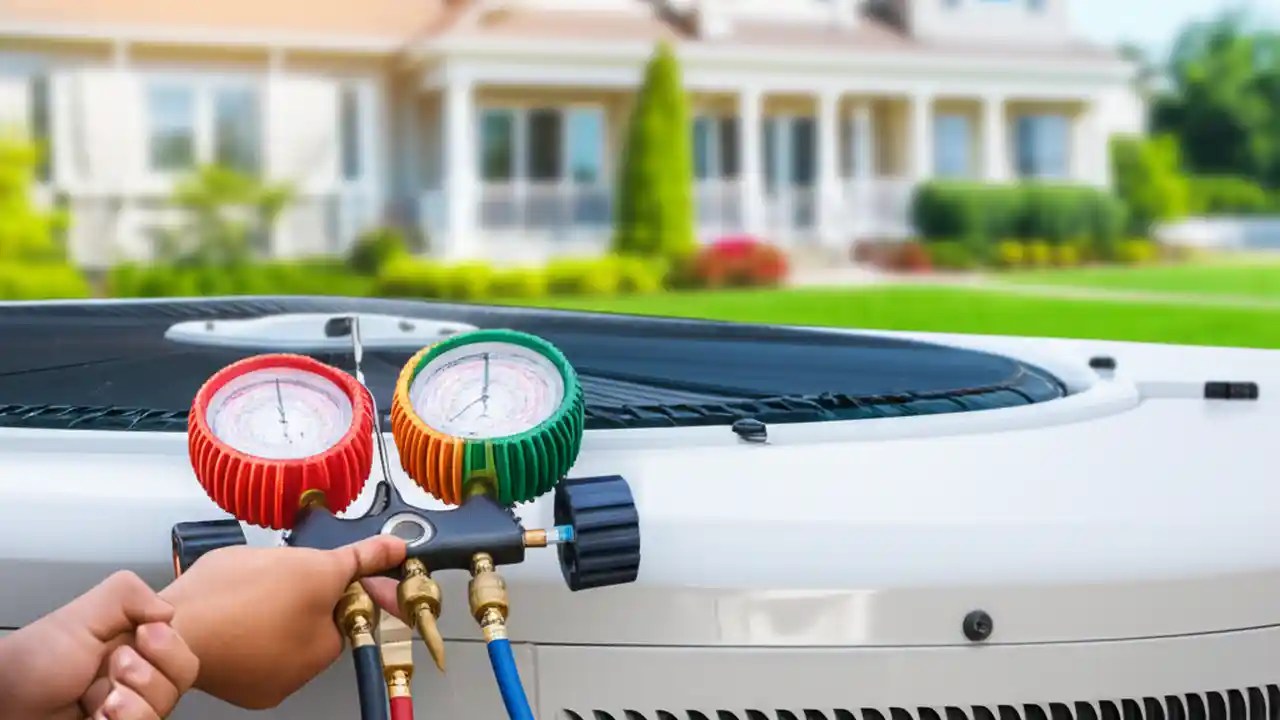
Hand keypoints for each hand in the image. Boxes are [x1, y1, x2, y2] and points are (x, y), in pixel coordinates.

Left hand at [0, 571, 195, 719]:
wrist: (3, 703)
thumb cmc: (32, 663)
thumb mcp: (80, 616)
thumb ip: (127, 595)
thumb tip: (169, 611)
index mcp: (136, 647)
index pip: (184, 650)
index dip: (168, 648)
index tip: (141, 639)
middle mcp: (137, 679)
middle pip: (180, 683)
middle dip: (146, 677)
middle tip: (112, 670)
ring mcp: (128, 709)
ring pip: (162, 712)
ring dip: (132, 707)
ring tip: (98, 702)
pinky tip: (95, 718)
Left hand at [158, 535, 406, 709]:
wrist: (174, 638)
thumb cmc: (246, 649)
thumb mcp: (312, 658)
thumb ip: (336, 638)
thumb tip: (333, 627)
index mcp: (323, 572)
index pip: (367, 557)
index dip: (388, 555)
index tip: (400, 548)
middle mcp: (288, 554)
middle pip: (323, 577)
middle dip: (329, 601)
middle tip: (332, 628)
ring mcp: (251, 558)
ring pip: (282, 585)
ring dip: (284, 607)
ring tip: (266, 645)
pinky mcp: (217, 567)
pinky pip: (247, 589)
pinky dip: (249, 609)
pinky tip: (236, 637)